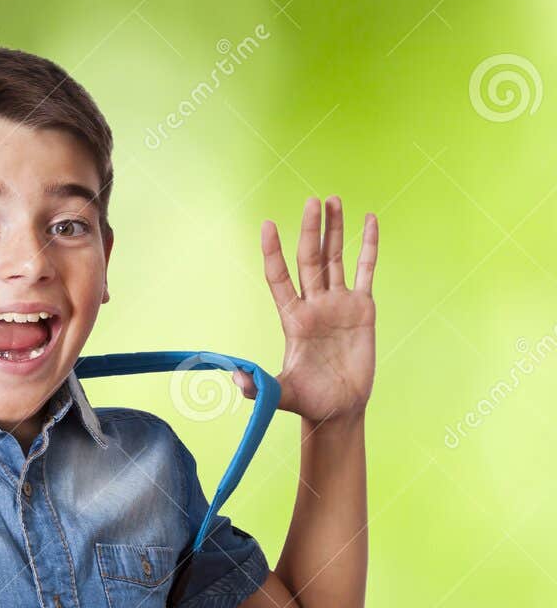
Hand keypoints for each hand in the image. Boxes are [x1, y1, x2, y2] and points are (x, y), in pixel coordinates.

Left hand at [233, 196, 376, 423]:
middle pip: (310, 259)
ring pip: (335, 258)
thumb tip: (237, 380)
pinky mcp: (363, 308)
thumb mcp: (280, 393)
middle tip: (312, 200)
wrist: (339, 408)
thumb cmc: (308, 400)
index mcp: (292, 318)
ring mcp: (338, 303)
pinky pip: (365, 271)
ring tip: (332, 200)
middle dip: (310, 230)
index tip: (267, 225)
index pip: (279, 277)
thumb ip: (260, 386)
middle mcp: (313, 304)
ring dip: (334, 229)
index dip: (273, 252)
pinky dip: (368, 246)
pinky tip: (369, 220)